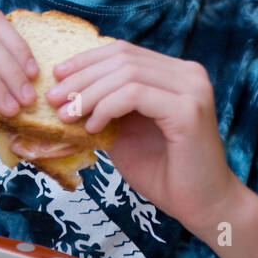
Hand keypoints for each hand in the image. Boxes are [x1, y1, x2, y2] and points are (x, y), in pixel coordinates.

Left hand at [44, 40, 237, 229]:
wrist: (203, 206)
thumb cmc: (165, 172)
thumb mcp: (127, 132)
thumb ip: (108, 107)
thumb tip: (67, 92)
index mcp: (176, 73)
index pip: (124, 51)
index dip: (87, 59)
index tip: (57, 75)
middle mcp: (189, 73)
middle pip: (123, 57)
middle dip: (82, 76)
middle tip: (53, 97)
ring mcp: (192, 89)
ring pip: (127, 72)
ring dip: (90, 93)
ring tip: (67, 115)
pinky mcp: (189, 110)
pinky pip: (135, 94)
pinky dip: (107, 107)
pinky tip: (93, 126)